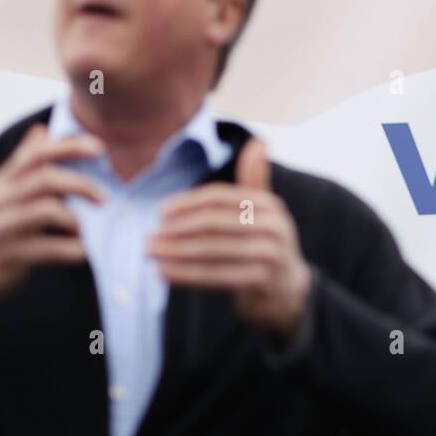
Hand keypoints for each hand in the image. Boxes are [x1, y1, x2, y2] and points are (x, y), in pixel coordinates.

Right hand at [0, 125, 108, 318]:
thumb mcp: (2, 193)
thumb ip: (23, 163)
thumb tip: (42, 131)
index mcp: (3, 181)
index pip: (37, 153)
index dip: (69, 147)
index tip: (99, 149)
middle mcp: (1, 199)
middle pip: (46, 179)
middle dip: (81, 184)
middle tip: (104, 198)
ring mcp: (5, 227)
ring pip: (49, 211)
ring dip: (77, 220)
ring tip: (87, 231)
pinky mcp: (12, 255)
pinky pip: (50, 249)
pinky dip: (73, 250)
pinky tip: (82, 253)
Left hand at [147, 138, 311, 340]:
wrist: (287, 292)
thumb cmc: (264, 247)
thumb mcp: (263, 214)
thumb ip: (254, 182)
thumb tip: (257, 143)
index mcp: (268, 204)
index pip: (219, 198)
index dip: (187, 204)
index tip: (160, 214)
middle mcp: (274, 226)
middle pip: (215, 224)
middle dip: (177, 231)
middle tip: (148, 238)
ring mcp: (271, 255)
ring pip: (214, 251)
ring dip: (177, 253)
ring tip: (150, 254)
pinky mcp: (263, 282)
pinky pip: (219, 276)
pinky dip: (189, 275)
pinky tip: (166, 273)